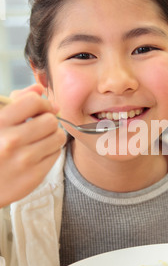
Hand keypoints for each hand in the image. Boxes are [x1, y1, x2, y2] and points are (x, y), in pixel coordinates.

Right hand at [0, 84, 65, 206]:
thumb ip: (16, 101)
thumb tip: (40, 89)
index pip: (33, 101)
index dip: (41, 103)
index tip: (41, 109)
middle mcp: (11, 141)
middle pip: (50, 120)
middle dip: (48, 121)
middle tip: (41, 126)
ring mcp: (23, 160)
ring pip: (58, 137)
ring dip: (52, 136)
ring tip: (40, 139)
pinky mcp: (33, 176)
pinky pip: (56, 155)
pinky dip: (50, 152)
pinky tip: (38, 153)